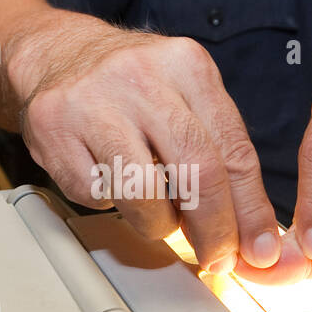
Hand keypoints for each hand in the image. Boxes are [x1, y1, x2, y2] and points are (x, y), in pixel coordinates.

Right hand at [12, 15, 280, 272]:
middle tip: (216, 256)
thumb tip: (249, 227)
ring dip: (158, 223)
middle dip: (213, 230)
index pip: (234, 151)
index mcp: (187, 65)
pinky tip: (110, 179)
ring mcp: (93, 102)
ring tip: (158, 216)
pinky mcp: (54, 129)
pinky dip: (109, 203)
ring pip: (143, 195)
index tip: (257, 247)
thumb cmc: (131, 84)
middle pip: (197, 172)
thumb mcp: (186, 94)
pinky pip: (96, 194)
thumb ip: (220, 151)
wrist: (58, 54)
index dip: (250, 210)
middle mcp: (141, 77)